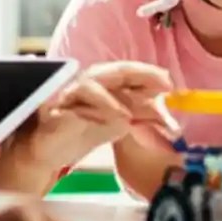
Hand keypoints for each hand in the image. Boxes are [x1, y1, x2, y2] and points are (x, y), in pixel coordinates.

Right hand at [8, 62, 173, 169]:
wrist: (48, 149)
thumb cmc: (83, 129)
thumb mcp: (119, 124)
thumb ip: (142, 118)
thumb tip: (173, 123)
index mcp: (106, 83)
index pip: (130, 72)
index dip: (150, 74)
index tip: (171, 85)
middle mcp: (90, 83)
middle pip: (115, 71)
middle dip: (139, 74)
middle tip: (162, 84)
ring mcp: (71, 94)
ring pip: (90, 84)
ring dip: (111, 98)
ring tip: (127, 115)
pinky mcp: (55, 109)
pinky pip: (72, 107)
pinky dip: (90, 113)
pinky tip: (102, 123)